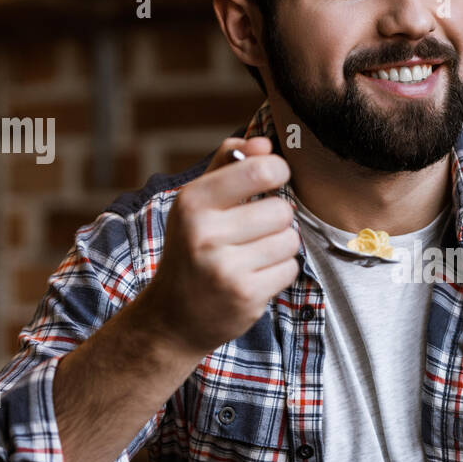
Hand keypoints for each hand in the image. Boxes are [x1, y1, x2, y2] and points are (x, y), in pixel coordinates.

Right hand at [136, 136, 299, 358]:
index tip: (274, 178)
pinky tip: (255, 276)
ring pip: (289, 240)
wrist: (172, 318)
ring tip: (253, 255)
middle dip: (277, 219)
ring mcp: (225, 267)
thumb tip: (263, 142)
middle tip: (255, 231)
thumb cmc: (192, 250)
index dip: (278, 171)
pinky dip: (279, 272)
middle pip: (282, 210)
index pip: (260, 169)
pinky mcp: (245, 296)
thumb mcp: (197, 204)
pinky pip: (290, 269)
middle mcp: (205, 233)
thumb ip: (228, 166)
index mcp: (193, 202)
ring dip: (280, 247)